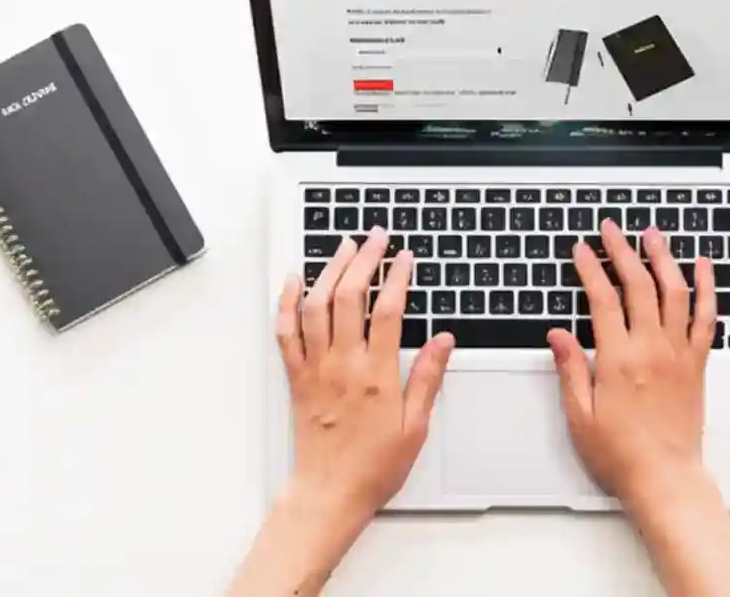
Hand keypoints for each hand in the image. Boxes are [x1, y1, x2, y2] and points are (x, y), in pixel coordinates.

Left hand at [228, 227, 453, 595]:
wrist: (329, 492)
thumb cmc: (373, 466)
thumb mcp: (416, 426)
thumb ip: (427, 378)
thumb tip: (443, 341)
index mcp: (376, 375)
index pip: (387, 310)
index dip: (398, 277)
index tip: (405, 257)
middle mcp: (342, 365)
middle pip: (350, 296)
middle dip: (364, 259)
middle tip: (376, 238)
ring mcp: (315, 368)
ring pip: (316, 305)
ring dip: (329, 270)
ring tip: (343, 247)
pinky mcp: (297, 377)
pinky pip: (286, 331)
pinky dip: (287, 302)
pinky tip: (294, 281)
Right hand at [547, 220, 715, 505]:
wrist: (665, 478)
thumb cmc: (622, 454)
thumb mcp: (580, 415)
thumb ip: (570, 369)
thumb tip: (558, 335)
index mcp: (618, 360)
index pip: (601, 299)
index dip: (589, 268)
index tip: (581, 250)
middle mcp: (652, 349)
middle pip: (638, 285)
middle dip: (622, 251)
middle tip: (611, 229)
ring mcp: (679, 353)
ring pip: (674, 292)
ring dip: (663, 258)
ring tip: (652, 235)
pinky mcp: (697, 364)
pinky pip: (705, 317)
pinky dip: (706, 288)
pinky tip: (702, 268)